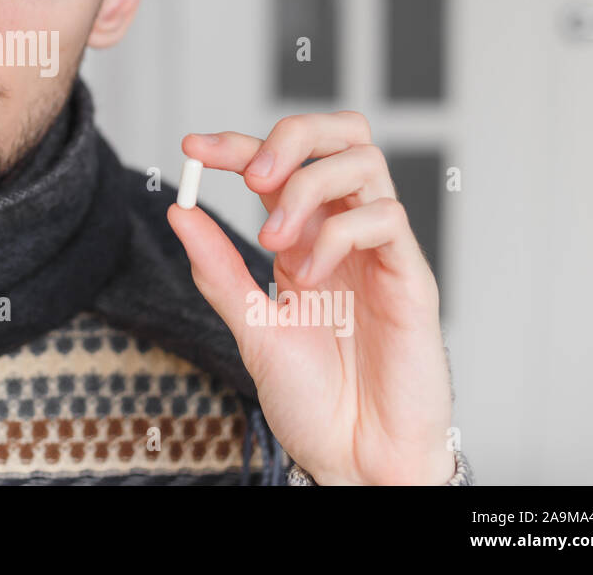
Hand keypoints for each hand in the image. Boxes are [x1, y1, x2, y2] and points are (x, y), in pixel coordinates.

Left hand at [167, 111, 455, 484]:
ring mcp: (381, 252)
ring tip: (275, 243)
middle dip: (291, 135)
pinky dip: (338, 235)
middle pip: (341, 134)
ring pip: (365, 162)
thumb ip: (218, 269)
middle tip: (252, 174)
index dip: (236, 144)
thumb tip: (180, 211)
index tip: (193, 146)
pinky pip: (386, 218)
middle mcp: (345, 233)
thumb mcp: (250, 326)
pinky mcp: (412, 278)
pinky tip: (310, 278)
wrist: (355, 459)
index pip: (278, 165)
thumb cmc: (313, 400)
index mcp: (305, 239)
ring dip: (308, 188)